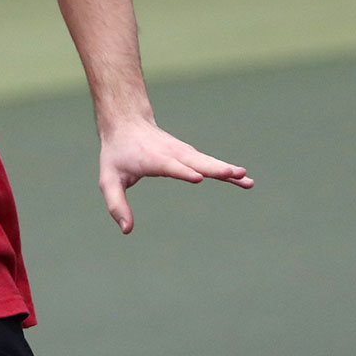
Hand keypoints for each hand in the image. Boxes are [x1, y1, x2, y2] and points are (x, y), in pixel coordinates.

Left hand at [99, 118, 252, 233]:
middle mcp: (172, 153)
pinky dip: (226, 170)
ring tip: (247, 179)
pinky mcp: (190, 154)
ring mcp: (183, 152)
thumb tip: (127, 230)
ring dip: (227, 170)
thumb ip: (117, 204)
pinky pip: (210, 163)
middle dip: (214, 168)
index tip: (198, 177)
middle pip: (196, 161)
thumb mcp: (109, 180)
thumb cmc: (117, 155)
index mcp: (152, 159)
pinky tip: (244, 178)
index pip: (170, 166)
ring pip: (207, 162)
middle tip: (234, 173)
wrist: (127, 124)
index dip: (183, 171)